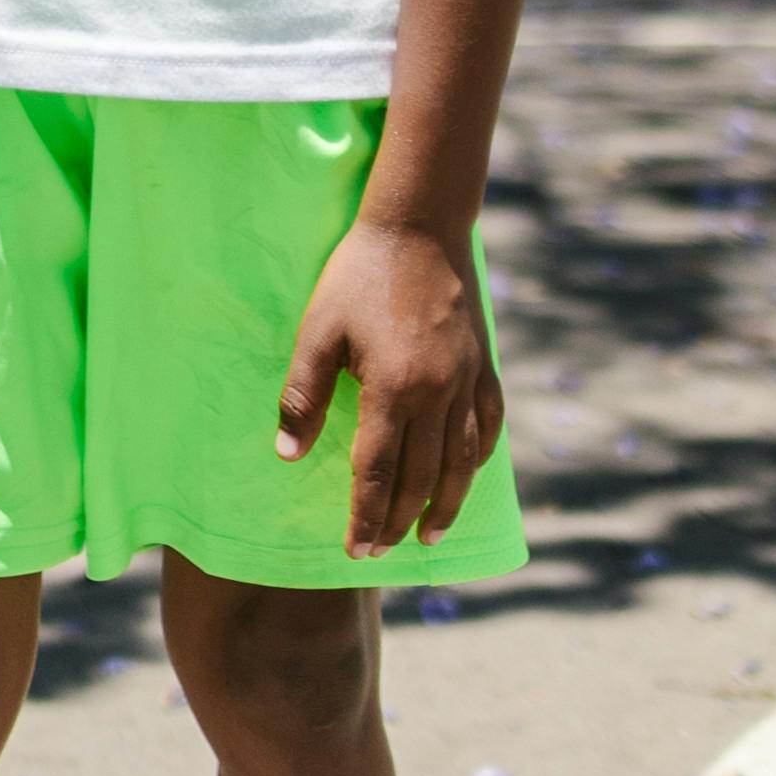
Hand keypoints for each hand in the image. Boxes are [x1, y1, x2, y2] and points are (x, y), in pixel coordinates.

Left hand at [276, 219, 506, 561]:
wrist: (419, 224)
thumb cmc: (359, 275)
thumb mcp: (318, 331)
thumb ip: (303, 395)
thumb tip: (287, 453)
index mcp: (393, 389)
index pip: (378, 473)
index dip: (366, 517)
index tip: (356, 550)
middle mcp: (437, 394)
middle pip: (420, 476)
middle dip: (399, 520)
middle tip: (383, 551)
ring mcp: (467, 379)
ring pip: (461, 460)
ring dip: (446, 503)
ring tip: (429, 535)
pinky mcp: (483, 363)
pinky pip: (488, 422)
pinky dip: (479, 456)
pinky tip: (468, 474)